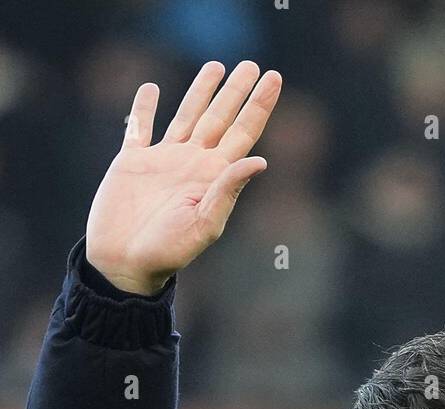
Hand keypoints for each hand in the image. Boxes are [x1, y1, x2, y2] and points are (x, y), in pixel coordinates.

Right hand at [85, 60, 281, 295]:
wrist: (126, 264)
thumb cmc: (168, 252)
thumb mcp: (204, 225)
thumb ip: (228, 191)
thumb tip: (260, 160)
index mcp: (213, 177)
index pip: (243, 133)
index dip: (259, 105)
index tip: (274, 77)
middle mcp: (193, 164)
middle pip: (220, 118)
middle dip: (236, 91)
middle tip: (251, 65)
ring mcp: (163, 161)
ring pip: (187, 116)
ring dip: (200, 91)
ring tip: (215, 66)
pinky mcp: (132, 162)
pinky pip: (139, 128)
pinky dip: (143, 108)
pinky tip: (151, 90)